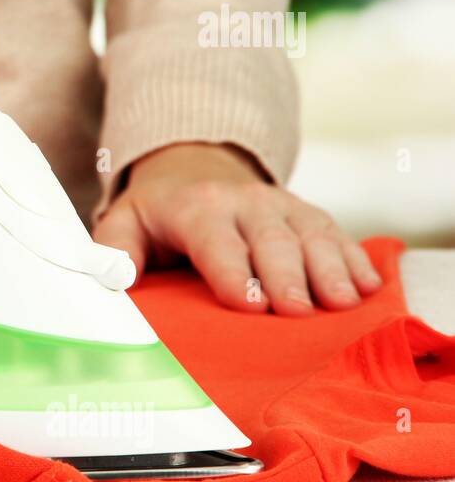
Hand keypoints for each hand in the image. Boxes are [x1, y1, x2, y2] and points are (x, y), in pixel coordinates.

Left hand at [92, 143, 381, 314]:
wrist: (192, 169)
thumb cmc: (156, 214)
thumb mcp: (123, 223)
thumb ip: (113, 250)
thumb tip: (114, 279)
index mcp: (197, 208)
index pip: (215, 241)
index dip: (233, 272)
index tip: (249, 304)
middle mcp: (244, 202)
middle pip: (270, 240)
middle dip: (286, 276)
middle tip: (298, 312)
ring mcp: (282, 206)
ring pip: (311, 235)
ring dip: (330, 270)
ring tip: (343, 303)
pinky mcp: (308, 215)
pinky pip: (336, 235)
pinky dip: (355, 260)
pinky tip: (368, 288)